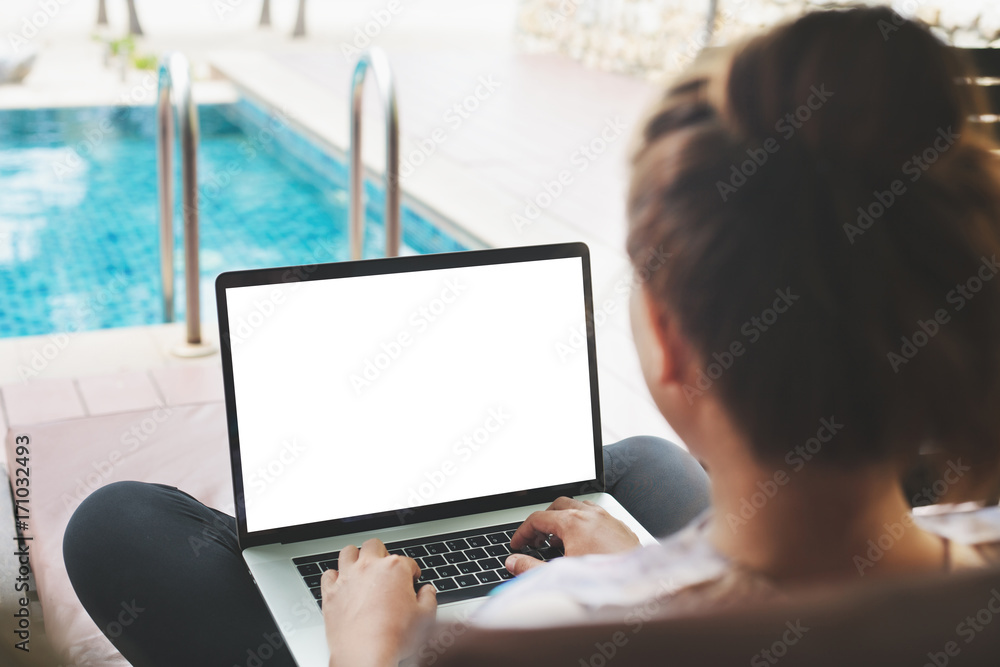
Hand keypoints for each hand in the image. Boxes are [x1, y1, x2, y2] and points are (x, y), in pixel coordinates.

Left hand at [321, 538, 436, 666]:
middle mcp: (369, 567)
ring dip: (355, 557)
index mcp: (395, 569)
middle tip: (385, 568)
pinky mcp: (331, 592)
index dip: (412, 571)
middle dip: (381, 554)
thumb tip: (427, 591)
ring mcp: (348, 578)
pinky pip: (328, 574)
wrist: (364, 653)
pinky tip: (340, 584)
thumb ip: (429, 599)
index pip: (408, 561)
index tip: (412, 579)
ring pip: (348, 552)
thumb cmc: (394, 637)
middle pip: (374, 546)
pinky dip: (334, 577)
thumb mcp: (425, 618)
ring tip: (360, 567)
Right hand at [506, 497, 640, 575]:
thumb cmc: (605, 581)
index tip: (517, 544)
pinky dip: (585, 523)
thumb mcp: (561, 575)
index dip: (523, 532)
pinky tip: (584, 544)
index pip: (538, 518)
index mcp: (573, 522)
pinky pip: (598, 516)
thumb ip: (531, 569)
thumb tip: (514, 563)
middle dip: (544, 520)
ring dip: (565, 519)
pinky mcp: (621, 529)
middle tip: (536, 540)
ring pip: (580, 507)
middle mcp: (592, 515)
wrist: (641, 587)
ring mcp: (609, 519)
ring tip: (559, 540)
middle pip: (558, 506)